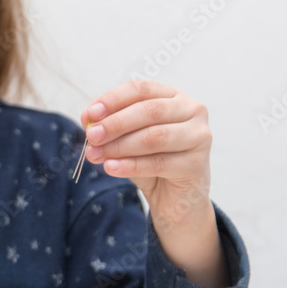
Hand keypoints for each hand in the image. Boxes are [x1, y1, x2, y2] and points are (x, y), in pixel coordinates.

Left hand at [81, 80, 226, 287]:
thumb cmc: (152, 162)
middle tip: (91, 136)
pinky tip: (111, 167)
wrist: (175, 198)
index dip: (113, 100)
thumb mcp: (128, 141)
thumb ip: (111, 129)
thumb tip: (87, 119)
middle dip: (115, 124)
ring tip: (95, 155)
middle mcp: (192, 110)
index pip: (141, 89)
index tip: (89, 114)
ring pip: (153, 137)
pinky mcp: (197, 164)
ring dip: (119, 146)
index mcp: (174, 97)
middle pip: (149, 111)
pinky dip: (130, 165)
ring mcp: (199, 136)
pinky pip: (158, 163)